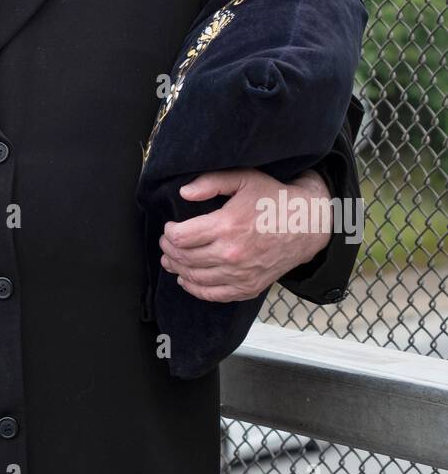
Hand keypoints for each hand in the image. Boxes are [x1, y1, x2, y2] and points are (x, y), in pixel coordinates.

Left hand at [158, 167, 332, 301]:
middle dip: (169, 251)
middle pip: (184, 259)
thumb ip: (211, 182)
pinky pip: (214, 295)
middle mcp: (232, 254)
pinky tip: (187, 280)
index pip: (181, 238)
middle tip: (166, 244)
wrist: (307, 224)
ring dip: (178, 270)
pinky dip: (196, 289)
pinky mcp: (249, 287)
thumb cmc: (273, 199)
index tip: (169, 228)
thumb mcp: (244, 178)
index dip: (169, 233)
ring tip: (170, 261)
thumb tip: (184, 193)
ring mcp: (241, 274)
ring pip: (195, 278)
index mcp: (227, 226)